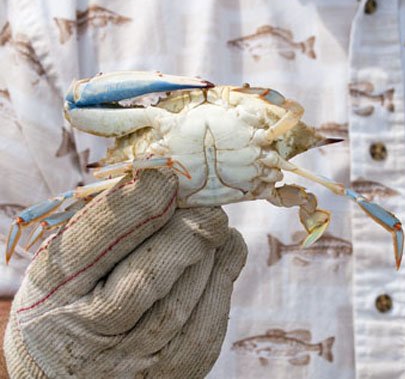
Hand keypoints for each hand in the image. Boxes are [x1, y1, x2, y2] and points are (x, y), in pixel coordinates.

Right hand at [4, 170, 246, 377]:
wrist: (71, 372)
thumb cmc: (71, 297)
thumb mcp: (65, 258)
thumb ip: (104, 220)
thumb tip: (158, 173)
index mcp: (54, 291)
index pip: (97, 245)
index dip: (139, 207)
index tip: (168, 177)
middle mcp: (93, 332)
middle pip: (150, 274)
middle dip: (187, 229)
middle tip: (204, 201)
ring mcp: (138, 357)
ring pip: (190, 291)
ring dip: (209, 248)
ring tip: (207, 223)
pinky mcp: (180, 368)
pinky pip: (214, 313)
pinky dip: (223, 271)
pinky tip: (219, 250)